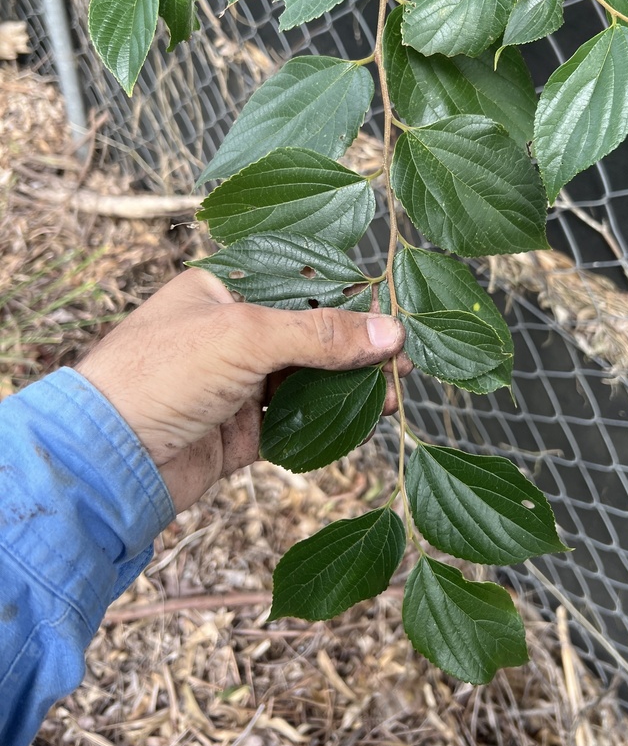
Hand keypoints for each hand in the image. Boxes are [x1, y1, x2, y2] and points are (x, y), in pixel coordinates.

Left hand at [76, 269, 409, 511]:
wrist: (106, 460)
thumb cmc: (160, 373)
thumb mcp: (245, 336)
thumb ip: (320, 334)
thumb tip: (390, 333)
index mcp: (222, 289)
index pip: (300, 286)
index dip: (349, 300)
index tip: (394, 315)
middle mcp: (230, 333)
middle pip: (308, 335)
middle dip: (356, 347)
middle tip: (403, 360)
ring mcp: (236, 383)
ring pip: (306, 379)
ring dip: (347, 386)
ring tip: (392, 392)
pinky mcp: (240, 430)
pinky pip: (294, 421)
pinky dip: (327, 422)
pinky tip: (361, 421)